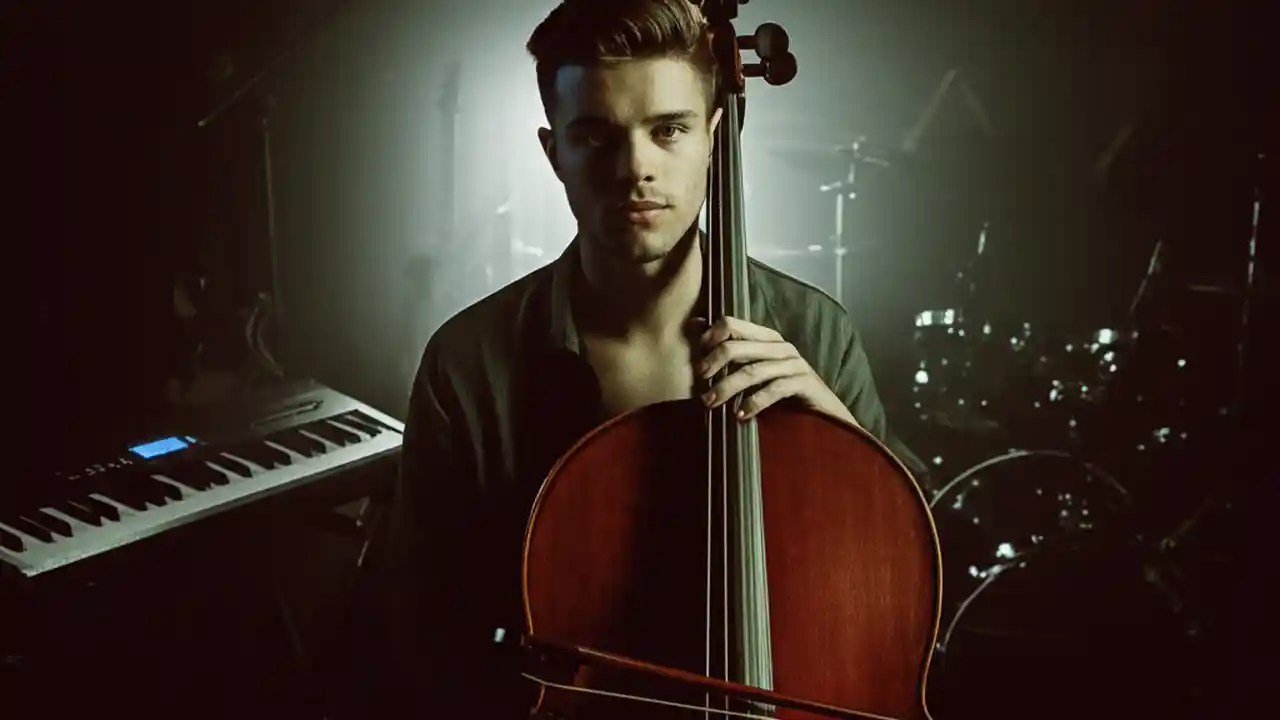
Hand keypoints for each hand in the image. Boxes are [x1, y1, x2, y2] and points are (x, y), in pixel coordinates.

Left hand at [693, 316, 859, 426]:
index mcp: (766, 339)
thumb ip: (733, 358)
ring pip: (752, 370)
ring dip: (727, 387)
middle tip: (700, 380)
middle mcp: (780, 347)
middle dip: (714, 363)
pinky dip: (754, 402)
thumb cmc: (786, 393)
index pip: (732, 324)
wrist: (826, 413)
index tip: (696, 357)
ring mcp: (793, 364)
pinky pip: (774, 389)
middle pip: (738, 346)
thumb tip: (696, 332)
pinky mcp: (804, 383)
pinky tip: (740, 414)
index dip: (710, 338)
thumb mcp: (757, 373)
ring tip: (711, 402)